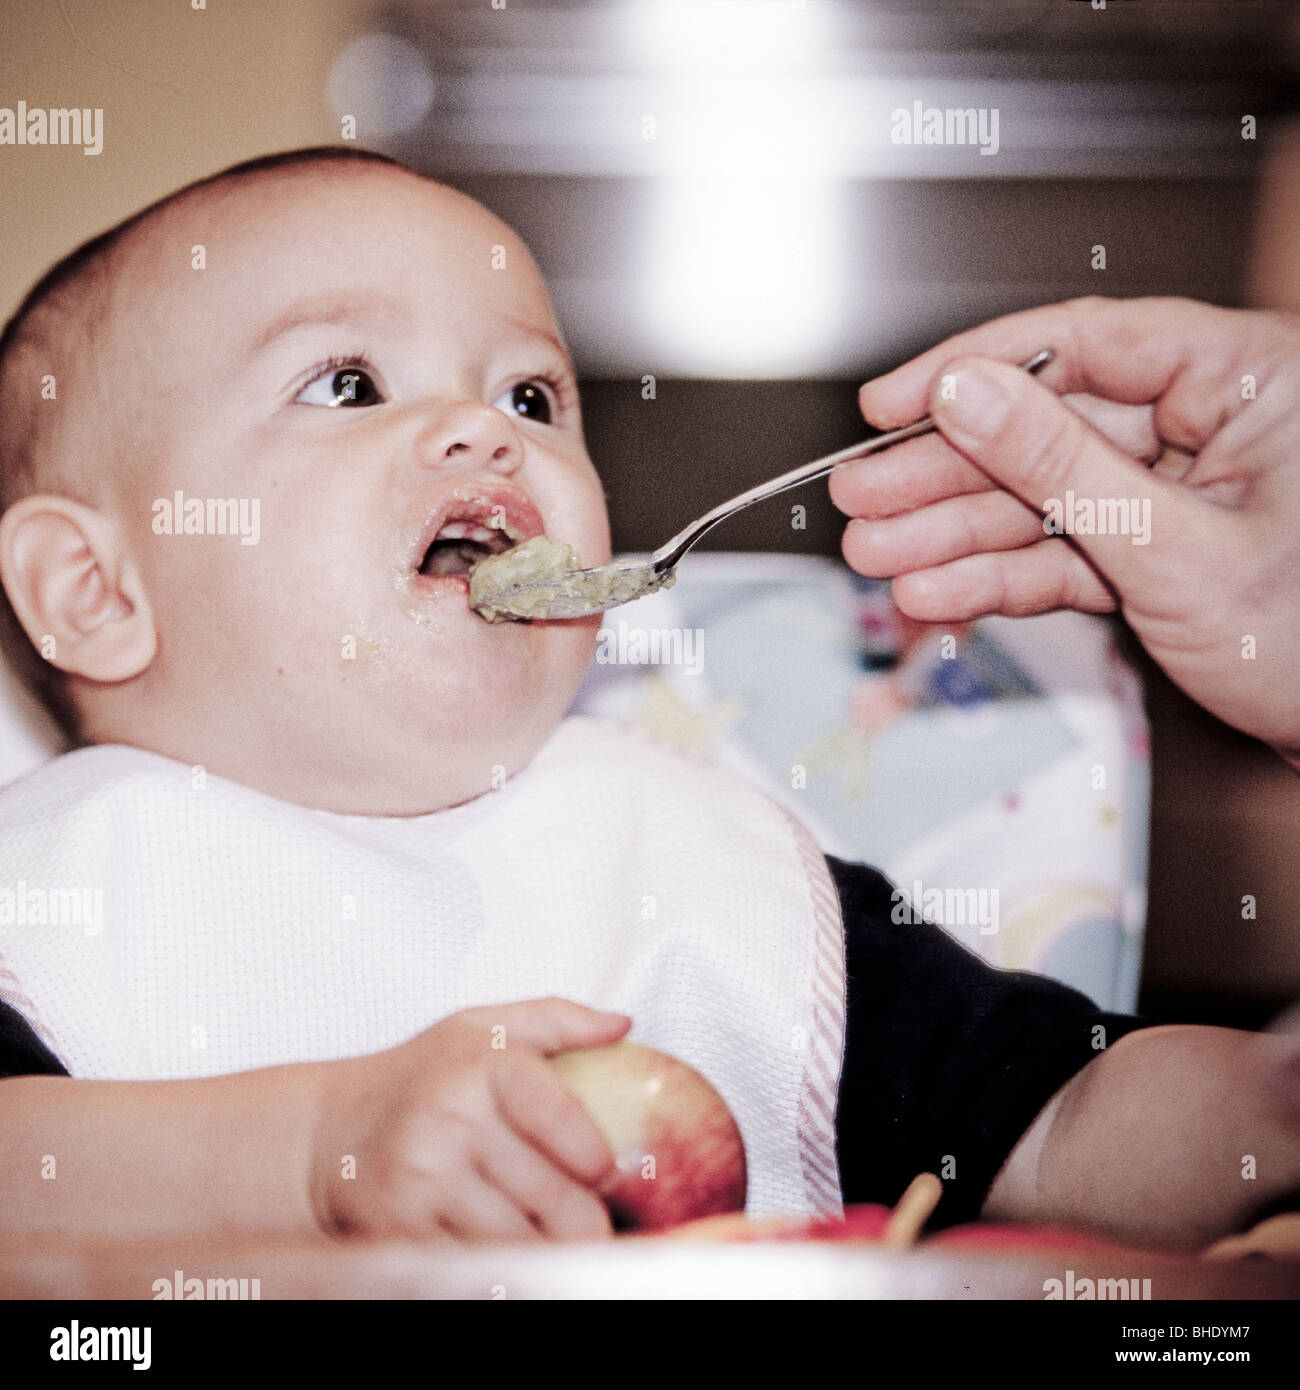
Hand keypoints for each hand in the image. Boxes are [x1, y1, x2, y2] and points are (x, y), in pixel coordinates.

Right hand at [311, 997, 630, 1241]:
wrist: (329, 1133)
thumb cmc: (421, 1078)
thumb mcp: (483, 1028)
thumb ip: (559, 1020)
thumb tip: (622, 1026)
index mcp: (483, 1064)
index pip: (563, 1117)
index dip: (597, 1157)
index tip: (606, 1171)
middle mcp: (452, 1118)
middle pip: (557, 1201)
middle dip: (584, 1219)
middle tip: (586, 1217)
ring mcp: (424, 1178)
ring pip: (523, 1243)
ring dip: (541, 1247)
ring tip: (538, 1230)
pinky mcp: (400, 1230)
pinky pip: (478, 1265)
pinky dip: (498, 1266)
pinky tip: (497, 1244)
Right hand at [830, 296, 1299, 763]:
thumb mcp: (1178, 547)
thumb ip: (1063, 467)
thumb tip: (970, 394)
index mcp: (1249, 380)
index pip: (1088, 342)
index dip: (977, 368)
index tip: (895, 400)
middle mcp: (1211, 425)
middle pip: (1046, 428)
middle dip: (947, 474)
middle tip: (866, 497)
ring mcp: (1175, 494)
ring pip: (1042, 499)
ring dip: (955, 536)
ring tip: (880, 559)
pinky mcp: (1151, 554)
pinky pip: (1060, 555)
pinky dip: (998, 582)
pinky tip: (937, 594)